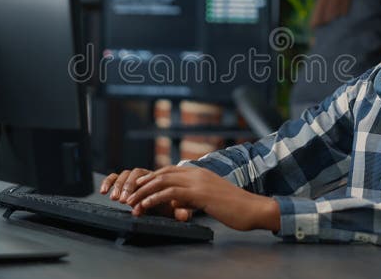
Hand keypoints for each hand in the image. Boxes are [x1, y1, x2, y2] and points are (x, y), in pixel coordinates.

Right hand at [100, 168, 190, 219]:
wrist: (167, 199)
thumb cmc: (170, 204)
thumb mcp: (176, 208)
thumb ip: (180, 211)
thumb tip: (185, 215)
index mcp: (158, 179)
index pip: (148, 178)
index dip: (141, 190)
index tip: (135, 203)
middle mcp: (145, 176)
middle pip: (135, 174)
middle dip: (128, 187)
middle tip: (124, 200)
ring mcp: (134, 178)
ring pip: (124, 174)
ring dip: (119, 185)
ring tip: (115, 198)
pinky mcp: (123, 182)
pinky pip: (114, 177)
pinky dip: (108, 181)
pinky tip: (104, 191)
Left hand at [126, 166, 280, 231]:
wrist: (253, 209)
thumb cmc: (234, 208)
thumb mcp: (210, 200)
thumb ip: (193, 198)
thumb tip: (177, 204)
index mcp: (199, 172)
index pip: (169, 171)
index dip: (151, 178)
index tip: (137, 186)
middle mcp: (197, 173)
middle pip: (162, 174)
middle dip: (143, 183)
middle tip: (128, 193)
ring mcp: (198, 181)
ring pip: (163, 181)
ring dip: (144, 192)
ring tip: (131, 201)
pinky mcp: (200, 193)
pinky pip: (172, 193)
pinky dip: (155, 198)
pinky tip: (145, 204)